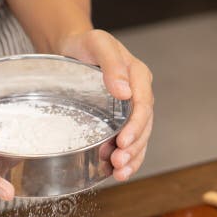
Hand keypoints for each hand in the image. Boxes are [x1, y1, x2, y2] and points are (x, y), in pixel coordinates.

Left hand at [59, 30, 153, 180]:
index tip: (123, 141)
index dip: (136, 126)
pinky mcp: (118, 120)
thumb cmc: (85, 44)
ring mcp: (129, 109)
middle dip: (134, 147)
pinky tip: (117, 172)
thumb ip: (111, 63)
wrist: (72, 48)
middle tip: (119, 162)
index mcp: (138, 76)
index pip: (143, 105)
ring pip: (139, 138)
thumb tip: (124, 91)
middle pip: (144, 126)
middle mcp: (137, 94)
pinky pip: (128, 141)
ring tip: (120, 173)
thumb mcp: (97, 43)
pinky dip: (125, 158)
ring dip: (132, 158)